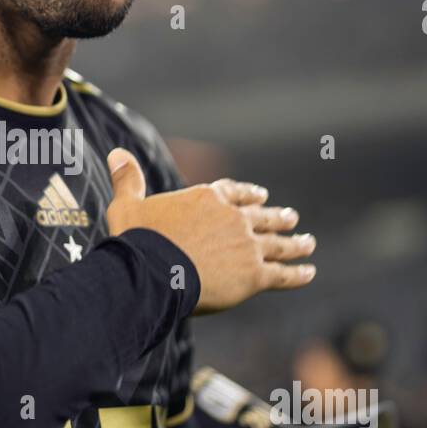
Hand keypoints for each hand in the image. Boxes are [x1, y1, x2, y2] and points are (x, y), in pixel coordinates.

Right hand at [106, 149, 315, 314]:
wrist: (153, 272)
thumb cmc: (138, 240)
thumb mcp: (127, 206)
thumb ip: (127, 180)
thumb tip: (116, 153)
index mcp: (207, 198)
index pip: (234, 193)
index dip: (248, 195)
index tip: (261, 196)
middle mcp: (233, 218)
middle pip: (262, 216)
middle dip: (278, 217)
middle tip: (292, 218)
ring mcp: (247, 246)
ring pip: (278, 243)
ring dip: (296, 243)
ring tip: (308, 242)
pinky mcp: (255, 275)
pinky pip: (283, 274)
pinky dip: (298, 274)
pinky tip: (310, 273)